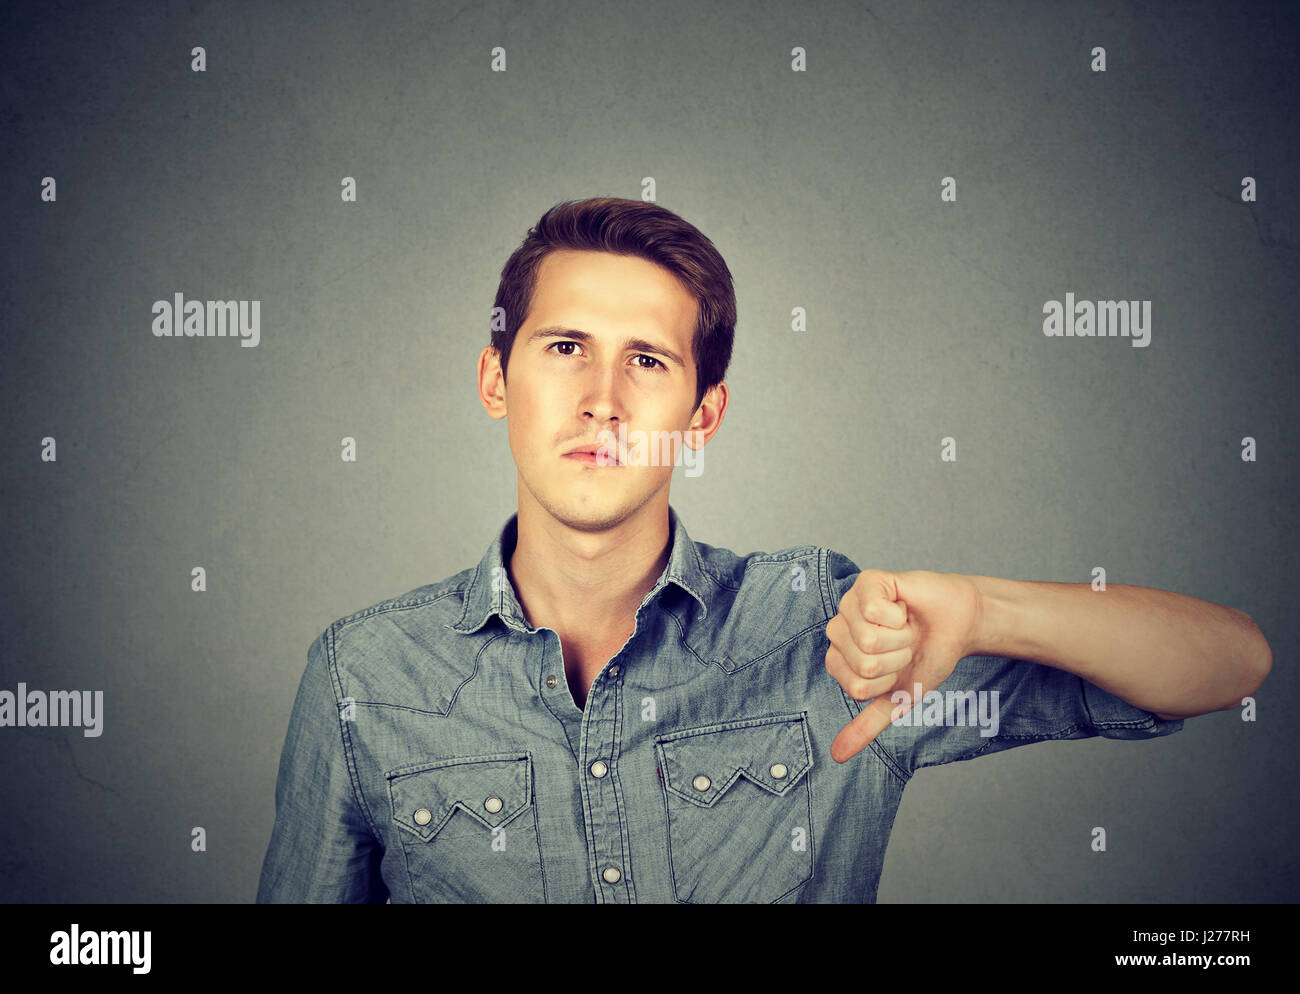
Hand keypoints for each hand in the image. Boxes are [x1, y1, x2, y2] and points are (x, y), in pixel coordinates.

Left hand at [825, 569, 981, 762]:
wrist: (960, 627)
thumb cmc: (926, 657)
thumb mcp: (897, 698)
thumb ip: (866, 726)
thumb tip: (837, 756)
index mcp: (840, 658)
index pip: (855, 686)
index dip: (886, 682)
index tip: (897, 668)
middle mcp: (838, 629)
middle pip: (862, 663)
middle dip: (896, 659)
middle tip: (905, 645)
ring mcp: (850, 604)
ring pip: (868, 639)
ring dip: (900, 638)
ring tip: (906, 628)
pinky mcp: (867, 582)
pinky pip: (872, 611)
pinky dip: (899, 616)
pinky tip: (904, 609)